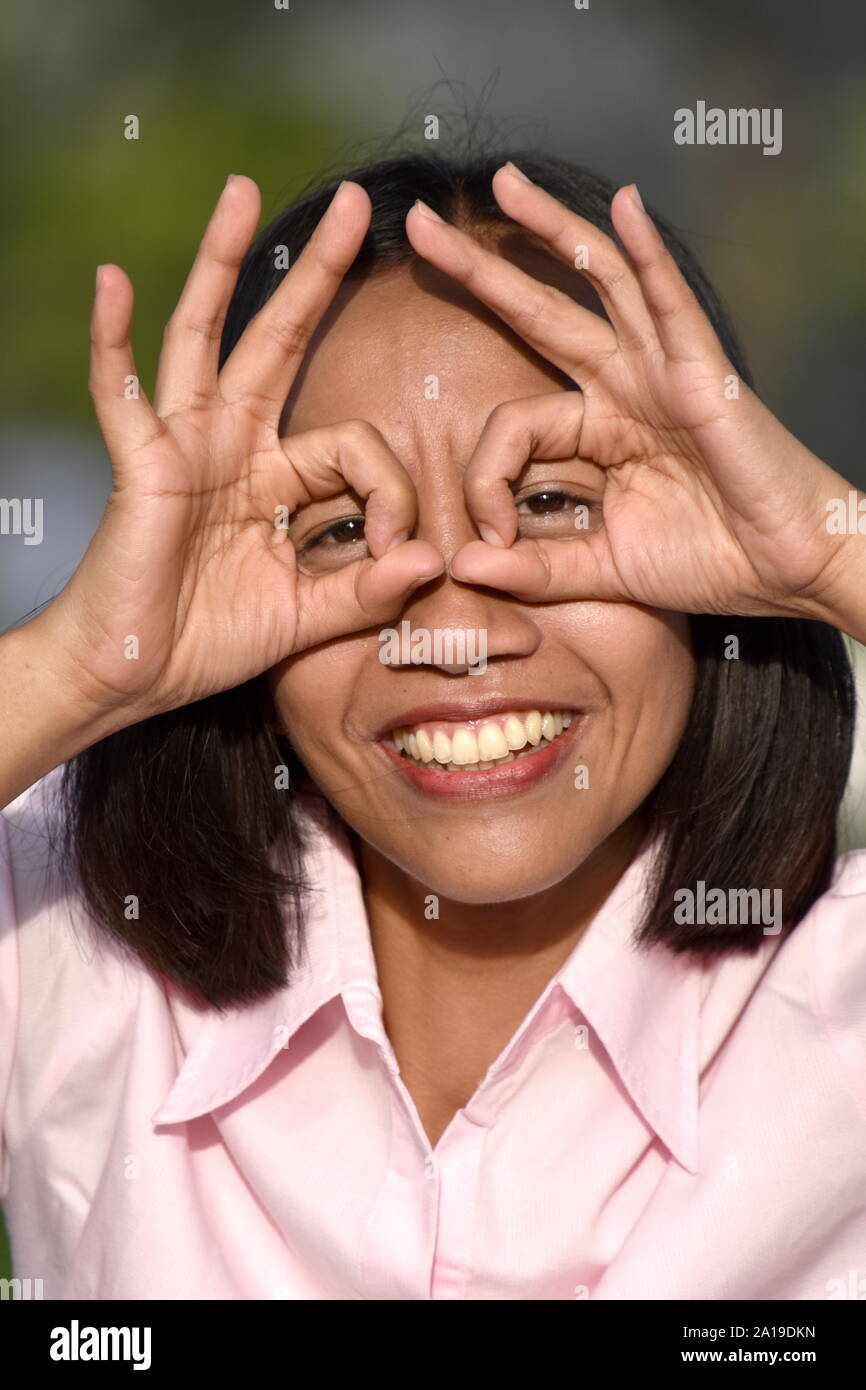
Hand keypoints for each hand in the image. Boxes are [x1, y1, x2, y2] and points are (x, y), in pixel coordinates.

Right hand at [44, 176, 442, 723]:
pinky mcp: (141, 465)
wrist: (133, 675)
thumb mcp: (307, 618)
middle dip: (315, 275)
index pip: (354, 448)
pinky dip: (112, 340)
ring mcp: (184, 446)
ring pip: (204, 336)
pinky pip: (121, 394)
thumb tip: (432, 561)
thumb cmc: (210, 642)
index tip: (400, 553)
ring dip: (220, 263)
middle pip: (278, 341)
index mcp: (278, 480)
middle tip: (350, 203)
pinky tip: (111, 280)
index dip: (391, 494)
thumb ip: (368, 591)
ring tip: (240, 191)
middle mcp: (233, 447)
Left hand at [405, 163, 856, 622]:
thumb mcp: (603, 570)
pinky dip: (649, 255)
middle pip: (540, 311)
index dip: (486, 479)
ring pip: (598, 282)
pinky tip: (625, 203)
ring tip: (502, 183)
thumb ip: (536, 571)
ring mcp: (662, 371)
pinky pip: (671, 304)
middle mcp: (623, 386)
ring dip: (550, 228)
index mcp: (596, 430)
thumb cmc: (709, 563)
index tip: (489, 540)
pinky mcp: (703, 373)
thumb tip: (463, 569)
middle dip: (480, 268)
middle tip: (420, 226)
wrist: (787, 571)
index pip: (513, 424)